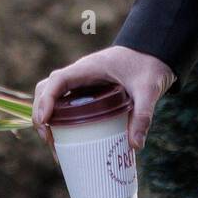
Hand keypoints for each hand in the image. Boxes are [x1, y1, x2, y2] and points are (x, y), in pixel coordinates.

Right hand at [33, 47, 176, 158]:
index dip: (46, 100)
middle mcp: (80, 73)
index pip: (58, 80)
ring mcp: (82, 81)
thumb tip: (135, 146)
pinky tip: (66, 140)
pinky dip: (59, 118)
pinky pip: (65, 102)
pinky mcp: (87, 90)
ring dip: (48, 118)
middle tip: (49, 140)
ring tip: (55, 146)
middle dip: (42, 113)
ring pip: (53, 96)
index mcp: (90, 68)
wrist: (155, 52)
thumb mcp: (148, 90)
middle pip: (47, 89)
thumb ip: (143, 115)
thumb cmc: (150, 65)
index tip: (44, 122)